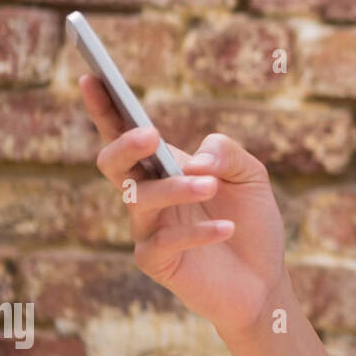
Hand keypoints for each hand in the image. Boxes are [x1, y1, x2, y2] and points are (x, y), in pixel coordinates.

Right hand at [78, 73, 288, 341]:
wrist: (264, 280)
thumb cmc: (252, 221)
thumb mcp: (251, 176)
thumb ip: (226, 153)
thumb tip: (195, 157)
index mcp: (163, 166)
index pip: (125, 132)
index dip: (104, 106)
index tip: (91, 75)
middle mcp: (147, 194)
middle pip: (112, 164)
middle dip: (125, 145)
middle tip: (153, 135)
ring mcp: (147, 229)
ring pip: (139, 199)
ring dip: (176, 188)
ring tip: (211, 186)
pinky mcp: (156, 262)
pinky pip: (164, 242)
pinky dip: (198, 232)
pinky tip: (227, 228)